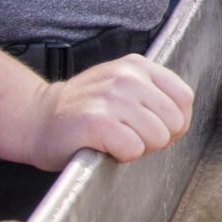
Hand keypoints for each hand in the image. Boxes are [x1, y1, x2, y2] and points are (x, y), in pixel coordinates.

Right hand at [29, 52, 195, 170]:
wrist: (37, 119)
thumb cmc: (84, 110)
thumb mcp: (123, 88)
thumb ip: (154, 96)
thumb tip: (182, 123)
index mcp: (138, 66)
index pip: (184, 99)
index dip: (173, 122)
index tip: (150, 127)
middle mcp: (127, 77)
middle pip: (174, 122)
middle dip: (156, 138)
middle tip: (128, 135)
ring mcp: (111, 98)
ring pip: (158, 138)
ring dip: (139, 148)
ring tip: (115, 139)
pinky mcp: (96, 122)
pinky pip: (134, 149)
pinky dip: (122, 155)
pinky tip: (105, 146)